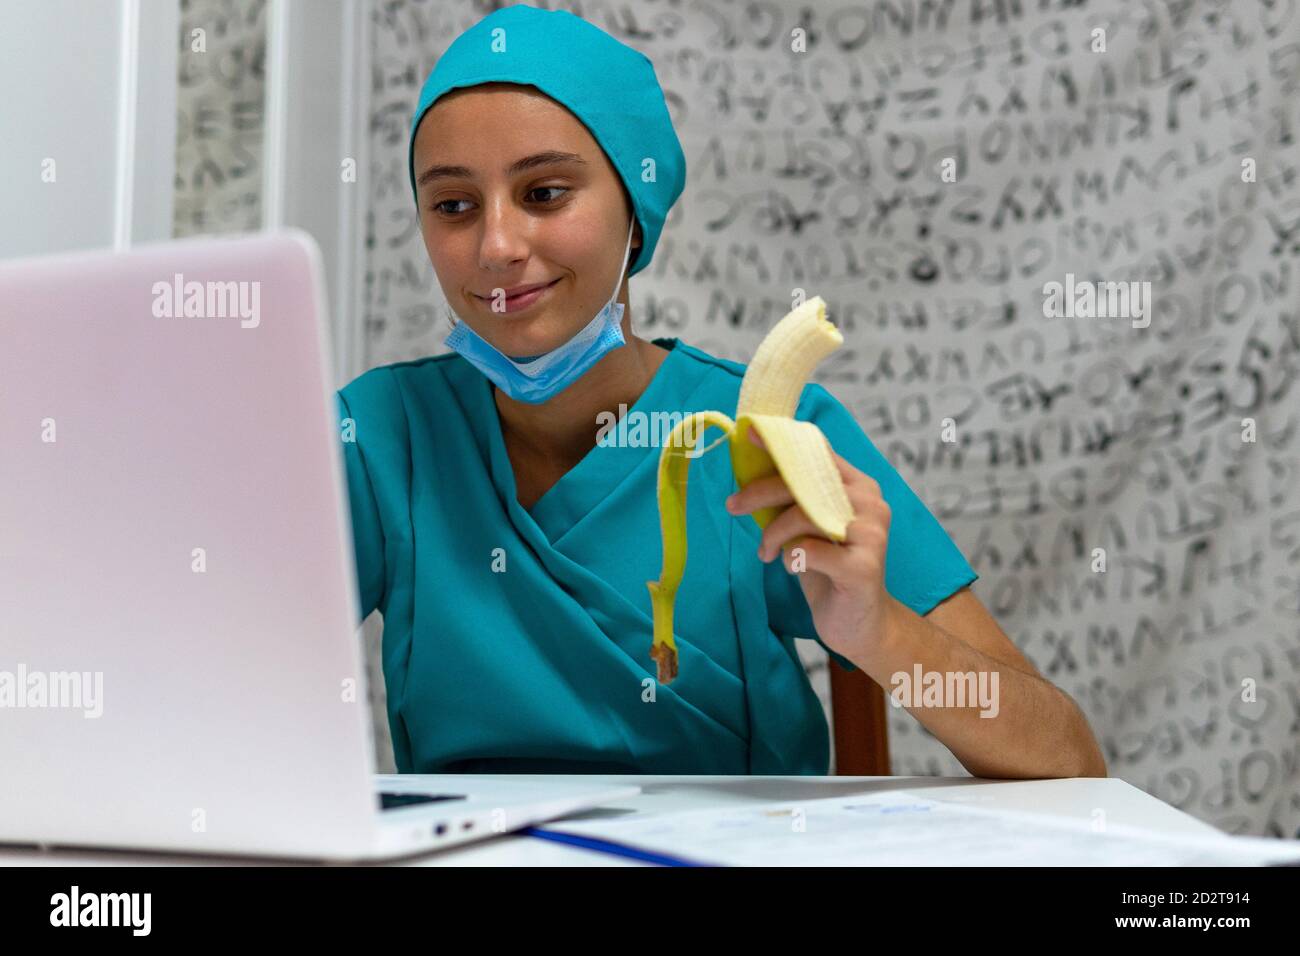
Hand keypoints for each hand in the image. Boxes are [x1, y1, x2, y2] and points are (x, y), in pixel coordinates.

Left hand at [724, 428, 891, 666]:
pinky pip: (810, 551)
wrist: (860, 624)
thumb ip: (792, 498)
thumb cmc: (828, 570)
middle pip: (806, 481)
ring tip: (765, 552)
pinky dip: (791, 558)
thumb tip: (749, 469)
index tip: (749, 435)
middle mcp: (870, 503)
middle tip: (733, 506)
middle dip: (761, 492)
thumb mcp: (807, 527)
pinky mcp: (864, 567)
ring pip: (805, 515)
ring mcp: (872, 534)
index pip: (818, 453)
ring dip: (773, 534)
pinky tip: (790, 567)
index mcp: (857, 486)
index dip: (782, 444)